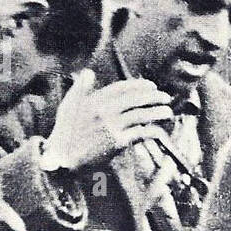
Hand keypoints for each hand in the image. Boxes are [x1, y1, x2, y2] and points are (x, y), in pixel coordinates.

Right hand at [42, 68, 174, 171]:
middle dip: (154, 96)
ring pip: (141, 115)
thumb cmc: (64, 133)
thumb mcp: (68, 106)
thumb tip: (88, 72)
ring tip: (168, 112)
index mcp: (94, 100)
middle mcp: (105, 111)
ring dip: (157, 112)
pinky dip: (151, 131)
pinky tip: (159, 131)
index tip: (152, 85)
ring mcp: (112, 126)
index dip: (139, 85)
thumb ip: (80, 88)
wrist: (62, 158)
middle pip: (136, 99)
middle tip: (166, 97)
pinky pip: (140, 133)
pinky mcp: (117, 142)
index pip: (122, 88)